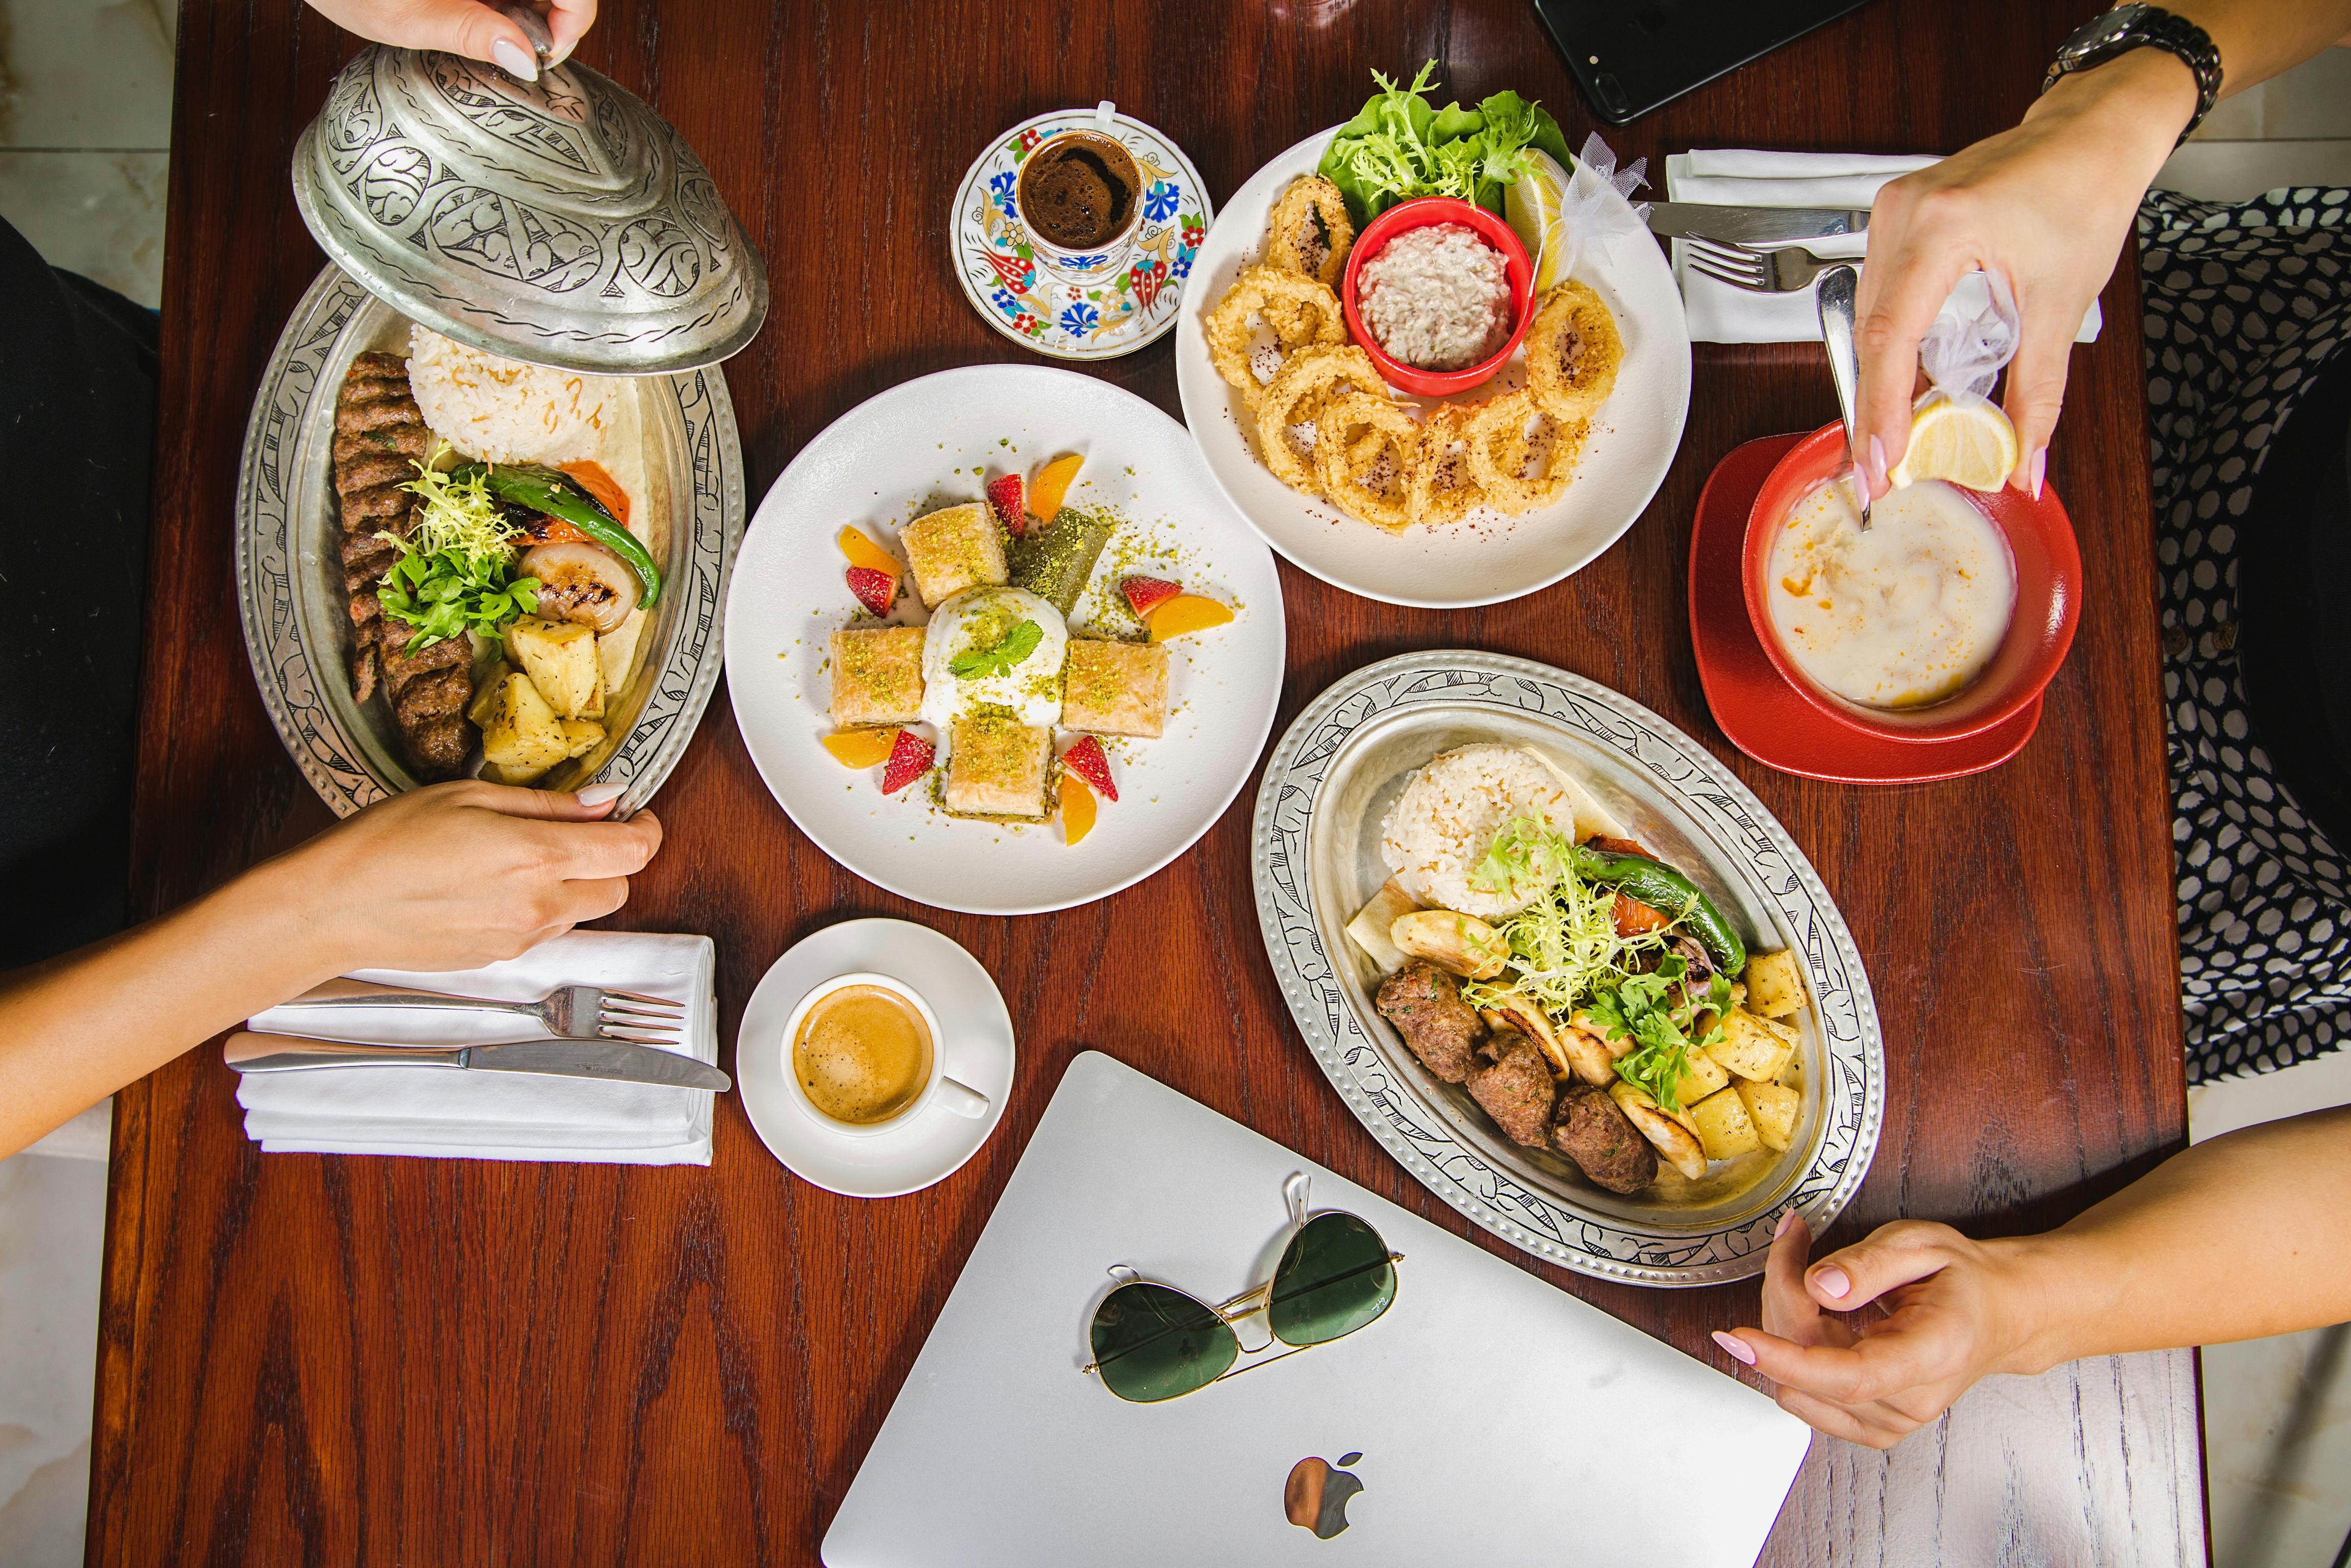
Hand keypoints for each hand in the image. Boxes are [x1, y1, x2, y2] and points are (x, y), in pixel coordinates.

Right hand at [244, 780, 661, 977]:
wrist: (331, 909)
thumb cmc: (385, 844)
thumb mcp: (468, 798)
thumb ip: (546, 804)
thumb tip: (603, 801)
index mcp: (537, 856)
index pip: (632, 851)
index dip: (646, 829)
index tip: (636, 814)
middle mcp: (538, 904)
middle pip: (618, 888)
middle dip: (611, 858)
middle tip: (578, 831)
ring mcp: (520, 938)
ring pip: (583, 912)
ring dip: (576, 884)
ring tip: (525, 857)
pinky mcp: (499, 958)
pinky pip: (546, 931)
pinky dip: (541, 907)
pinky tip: (497, 885)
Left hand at [304, 0, 594, 76]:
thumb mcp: (406, 17)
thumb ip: (471, 33)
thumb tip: (526, 60)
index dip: (572, 22)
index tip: (544, 53)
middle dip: (547, 22)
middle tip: (515, 53)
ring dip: (524, 14)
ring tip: (487, 31)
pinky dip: (503, 5)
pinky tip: (477, 14)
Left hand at [1711, 1213, 2047, 1448]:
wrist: (1998, 1315)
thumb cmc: (1963, 1279)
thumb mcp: (1922, 1245)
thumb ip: (1869, 1265)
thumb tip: (1818, 1286)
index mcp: (1933, 1354)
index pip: (1849, 1375)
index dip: (1786, 1358)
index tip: (1737, 1338)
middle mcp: (1910, 1400)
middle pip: (1810, 1367)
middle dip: (1781, 1296)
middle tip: (1794, 1240)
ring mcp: (1889, 1420)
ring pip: (1797, 1381)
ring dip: (1782, 1321)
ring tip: (1806, 1268)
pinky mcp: (1868, 1423)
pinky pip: (1804, 1393)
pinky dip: (1790, 1348)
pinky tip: (1808, 1309)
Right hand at [1853, 49, 2197, 500]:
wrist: (2092, 135)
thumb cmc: (2085, 191)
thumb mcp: (2064, 301)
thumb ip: (2039, 389)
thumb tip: (2026, 457)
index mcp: (1944, 226)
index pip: (1891, 335)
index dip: (1882, 408)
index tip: (1883, 460)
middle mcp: (1906, 213)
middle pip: (1870, 331)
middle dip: (1874, 407)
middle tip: (1880, 469)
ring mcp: (1896, 211)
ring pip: (1868, 315)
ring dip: (1880, 378)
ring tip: (1893, 435)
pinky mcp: (1899, 216)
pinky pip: (1882, 292)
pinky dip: (1891, 342)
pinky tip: (1907, 380)